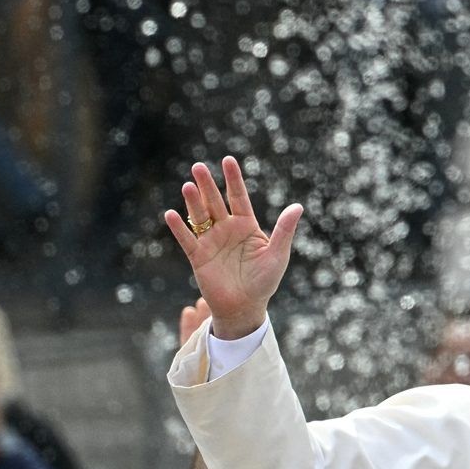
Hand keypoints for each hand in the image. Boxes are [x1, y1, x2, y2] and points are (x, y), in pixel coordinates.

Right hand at [163, 157, 302, 339]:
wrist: (245, 307)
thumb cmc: (264, 282)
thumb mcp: (277, 255)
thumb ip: (284, 230)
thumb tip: (298, 206)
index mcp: (246, 225)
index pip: (238, 197)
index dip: (233, 179)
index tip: (228, 160)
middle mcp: (226, 229)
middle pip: (215, 202)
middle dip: (207, 185)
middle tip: (199, 167)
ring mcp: (211, 241)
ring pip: (200, 216)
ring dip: (193, 202)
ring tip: (188, 186)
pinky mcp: (198, 256)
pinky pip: (187, 240)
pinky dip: (179, 228)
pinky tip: (171, 215)